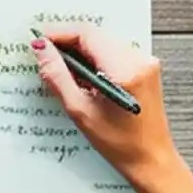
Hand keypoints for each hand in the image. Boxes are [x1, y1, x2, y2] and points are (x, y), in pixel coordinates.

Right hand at [31, 24, 181, 191]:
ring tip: (66, 73)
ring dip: (81, 51)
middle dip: (68, 43)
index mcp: (125, 70)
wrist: (151, 159)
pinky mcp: (146, 67)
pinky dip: (95, 58)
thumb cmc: (122, 144)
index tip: (41, 40)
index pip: (86, 34)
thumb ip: (58, 76)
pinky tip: (86, 77)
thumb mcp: (81, 110)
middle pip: (95, 35)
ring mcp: (145, 62)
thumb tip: (42, 50)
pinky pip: (114, 51)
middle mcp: (139, 60)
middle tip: (47, 57)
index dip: (59, 33)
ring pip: (103, 41)